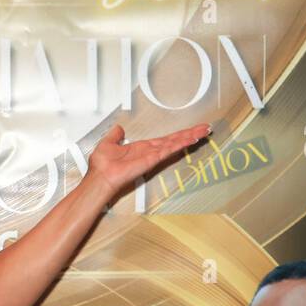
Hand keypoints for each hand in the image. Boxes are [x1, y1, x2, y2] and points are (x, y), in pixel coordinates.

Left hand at [85, 121, 211, 203]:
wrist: (100, 177)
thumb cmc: (102, 166)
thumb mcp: (108, 143)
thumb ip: (115, 135)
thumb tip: (118, 128)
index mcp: (142, 148)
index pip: (165, 140)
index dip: (178, 135)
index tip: (190, 130)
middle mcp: (150, 152)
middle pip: (174, 140)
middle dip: (190, 134)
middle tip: (205, 128)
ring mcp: (153, 156)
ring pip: (175, 144)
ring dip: (190, 137)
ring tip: (204, 131)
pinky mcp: (152, 159)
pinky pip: (169, 149)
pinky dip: (180, 144)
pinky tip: (190, 139)